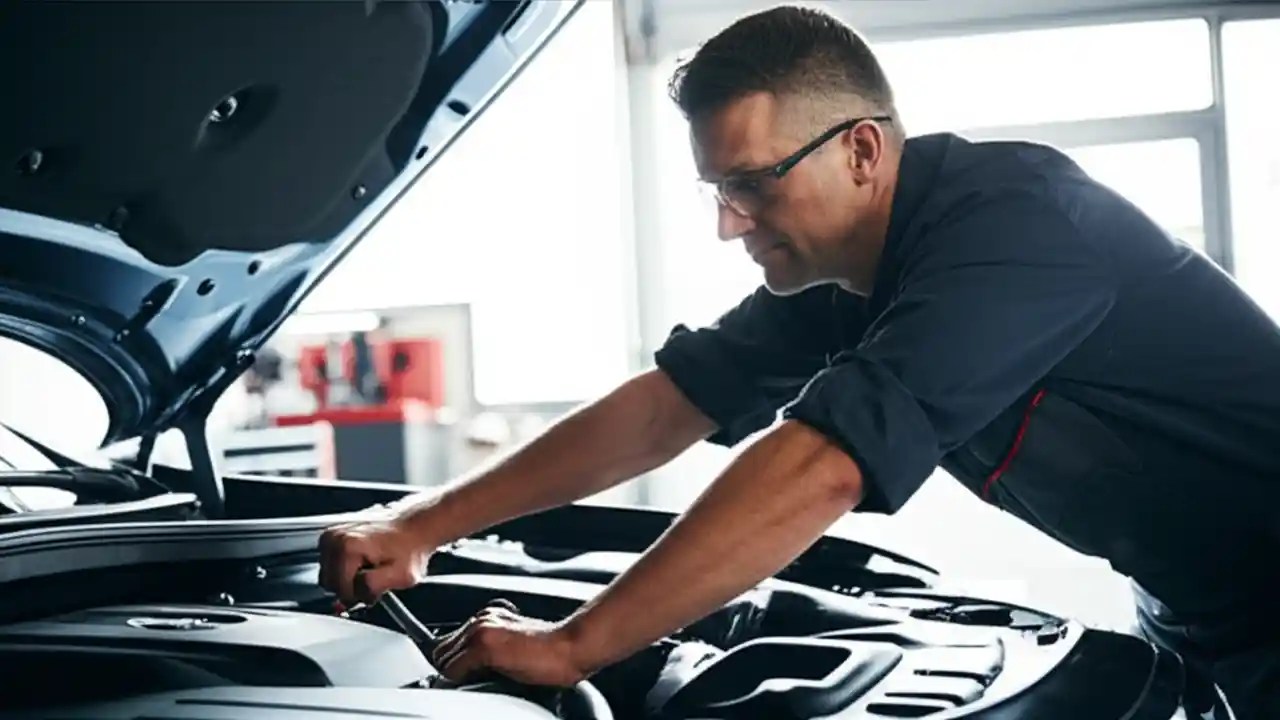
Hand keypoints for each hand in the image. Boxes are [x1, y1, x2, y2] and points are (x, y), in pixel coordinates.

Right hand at [318, 517, 428, 605]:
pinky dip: (345, 568)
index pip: (341, 588)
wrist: (414, 526)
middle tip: (373, 579)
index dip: (359, 595)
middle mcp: (335, 538)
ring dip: (347, 578)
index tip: (373, 592)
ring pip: (329, 575)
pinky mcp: (332, 536)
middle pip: (330, 582)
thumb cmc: (410, 549)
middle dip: (350, 587)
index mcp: (347, 546)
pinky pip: (330, 564)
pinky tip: (363, 562)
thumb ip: (373, 586)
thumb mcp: (400, 575)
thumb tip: (356, 594)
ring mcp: (331, 535)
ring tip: (370, 568)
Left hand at [432, 601, 588, 687]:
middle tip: (466, 680)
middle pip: (442, 648)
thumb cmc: (552, 650)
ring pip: (444, 658)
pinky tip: (477, 681)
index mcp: (489, 616)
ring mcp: (481, 631)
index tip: (461, 673)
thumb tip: (474, 666)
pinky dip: (458, 680)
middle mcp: (482, 619)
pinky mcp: (485, 646)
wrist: (571, 647)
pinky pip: (454, 669)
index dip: (454, 660)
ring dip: (454, 674)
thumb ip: (493, 646)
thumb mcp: (516, 641)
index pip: (451, 639)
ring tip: (473, 682)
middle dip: (450, 667)